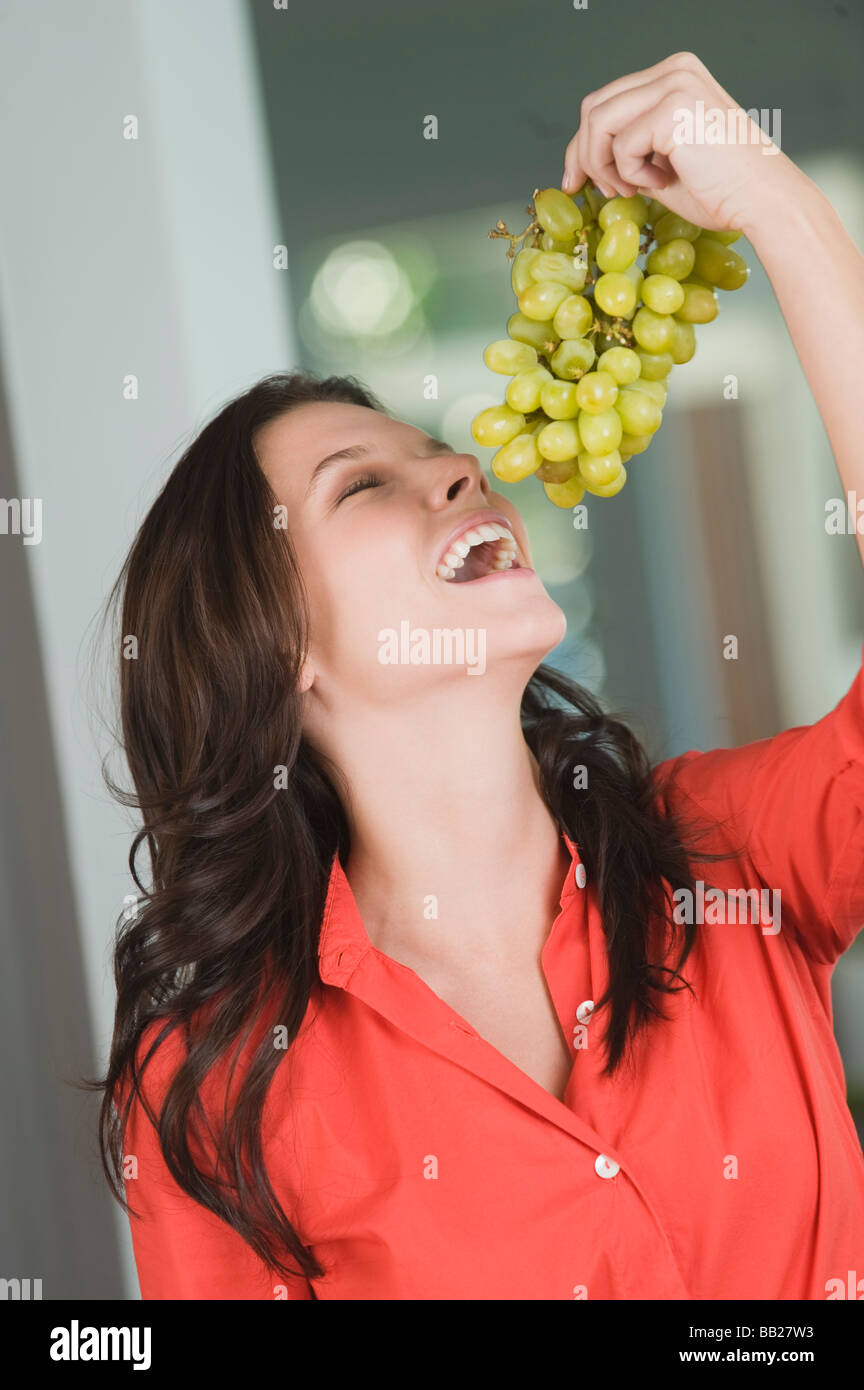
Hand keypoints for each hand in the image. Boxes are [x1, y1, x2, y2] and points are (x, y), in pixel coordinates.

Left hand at [562, 52, 799, 233]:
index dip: (581, 144)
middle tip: (602, 192)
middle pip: (594, 106)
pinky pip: (620, 143)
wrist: (762, 200)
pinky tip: (661, 182)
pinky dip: (629, 173)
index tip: (574, 181)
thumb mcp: (662, 165)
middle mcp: (674, 70)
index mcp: (674, 76)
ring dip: (604, 165)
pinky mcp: (672, 108)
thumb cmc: (722, 190)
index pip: (606, 102)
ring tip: (633, 189)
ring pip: (598, 121)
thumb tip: (584, 164)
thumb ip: (629, 153)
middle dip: (584, 155)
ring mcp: (674, 84)